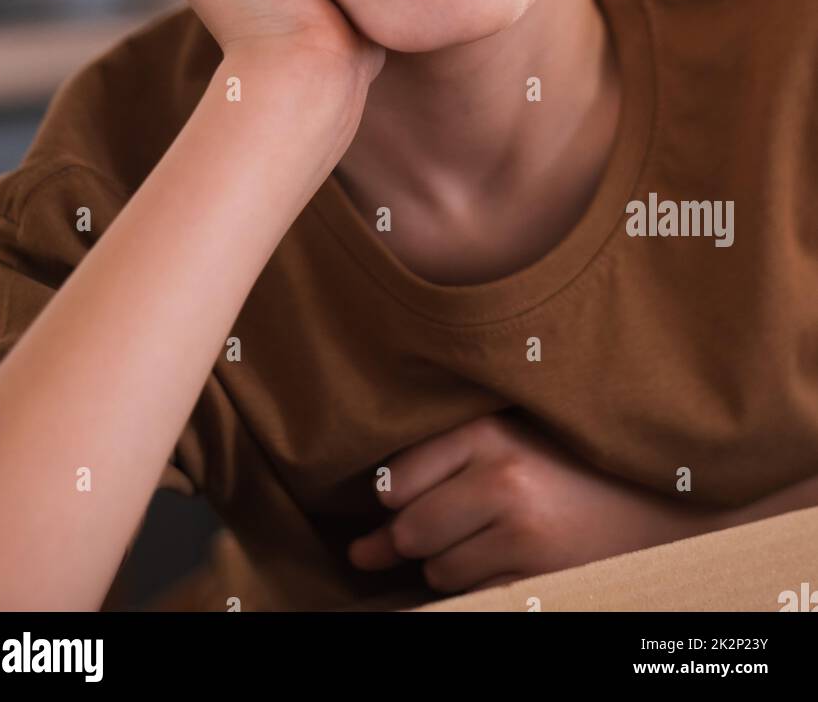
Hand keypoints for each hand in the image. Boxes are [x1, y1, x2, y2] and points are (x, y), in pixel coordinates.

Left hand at [347, 410, 725, 595]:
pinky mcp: (538, 575)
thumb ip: (439, 473)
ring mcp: (521, 532)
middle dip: (418, 539)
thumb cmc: (574, 463)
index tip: (412, 497)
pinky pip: (473, 594)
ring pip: (438, 570)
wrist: (665, 499)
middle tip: (464, 518)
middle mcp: (500, 479)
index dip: (397, 499)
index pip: (396, 478)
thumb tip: (361, 548)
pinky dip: (478, 586)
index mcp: (489, 431)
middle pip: (409, 530)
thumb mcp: (511, 439)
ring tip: (497, 533)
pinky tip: (509, 559)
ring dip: (450, 563)